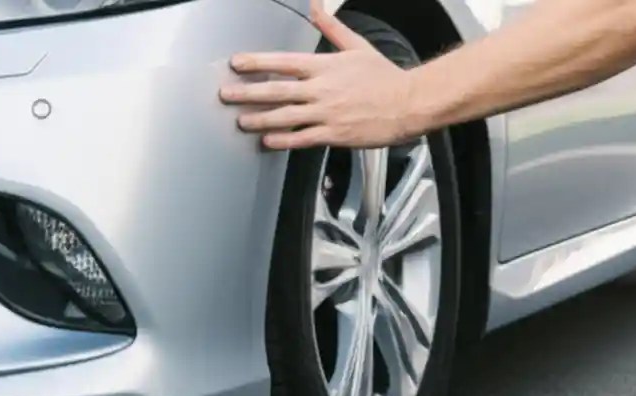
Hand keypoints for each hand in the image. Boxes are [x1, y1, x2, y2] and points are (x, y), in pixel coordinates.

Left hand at [219, 1, 425, 149]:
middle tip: (226, 94)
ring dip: (259, 119)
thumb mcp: (357, 46)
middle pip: (277, 89)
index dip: (257, 62)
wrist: (409, 103)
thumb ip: (331, 27)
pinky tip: (266, 141)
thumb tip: (315, 6)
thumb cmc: (384, 76)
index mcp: (325, 66)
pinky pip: (302, 138)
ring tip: (240, 121)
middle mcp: (322, 89)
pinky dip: (282, 140)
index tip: (236, 63)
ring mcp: (326, 113)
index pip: (284, 61)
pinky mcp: (334, 134)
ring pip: (285, 116)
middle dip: (247, 92)